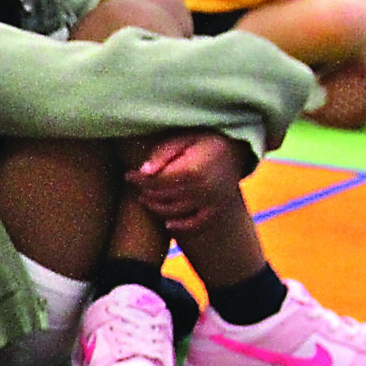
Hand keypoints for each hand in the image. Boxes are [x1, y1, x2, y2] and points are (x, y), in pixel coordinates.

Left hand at [128, 133, 244, 234]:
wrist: (236, 149)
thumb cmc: (204, 140)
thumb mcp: (182, 138)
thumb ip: (162, 154)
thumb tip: (142, 172)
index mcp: (192, 169)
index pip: (157, 181)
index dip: (139, 179)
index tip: (129, 175)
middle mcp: (203, 188)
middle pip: (163, 196)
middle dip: (145, 191)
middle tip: (136, 185)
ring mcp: (211, 201)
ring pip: (174, 211)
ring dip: (155, 207)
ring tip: (145, 197)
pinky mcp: (217, 209)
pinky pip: (195, 224)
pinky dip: (180, 227)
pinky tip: (167, 224)